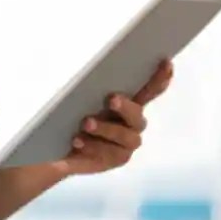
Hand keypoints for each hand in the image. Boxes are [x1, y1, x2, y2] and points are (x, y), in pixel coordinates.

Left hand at [51, 60, 173, 177]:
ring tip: (86, 123)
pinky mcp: (114, 160)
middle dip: (126, 107)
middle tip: (111, 99)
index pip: (149, 90)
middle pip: (137, 115)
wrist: (54, 147)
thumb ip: (88, 85)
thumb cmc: (71, 114)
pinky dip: (93, 146)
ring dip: (106, 128)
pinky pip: (109, 154)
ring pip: (125, 136)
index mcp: (128, 102)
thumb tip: (85, 59)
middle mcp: (132, 123)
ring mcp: (126, 143)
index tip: (166, 62)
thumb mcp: (75, 97)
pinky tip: (78, 140)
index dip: (160, 77)